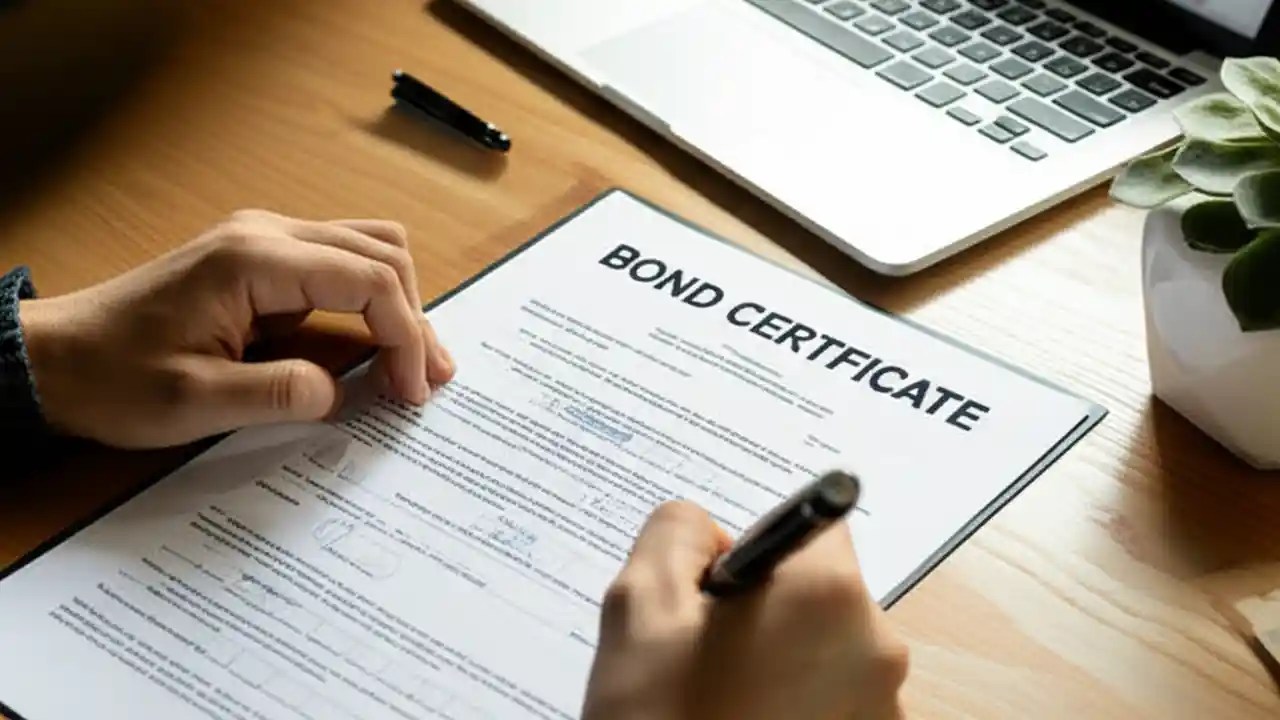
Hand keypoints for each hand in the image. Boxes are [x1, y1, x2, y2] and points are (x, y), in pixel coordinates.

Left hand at [19, 209, 453, 448]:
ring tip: (416, 362)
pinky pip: (338, 266)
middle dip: (416, 316)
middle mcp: (266, 234)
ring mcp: (264, 241)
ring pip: (367, 249)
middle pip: (380, 251)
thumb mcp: (192, 402)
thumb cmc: (112, 377)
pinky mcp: (261, 261)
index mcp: (254, 260)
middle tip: (429, 380)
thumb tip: (339, 394)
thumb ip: (276, 396)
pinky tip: (377, 344)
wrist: (55, 358)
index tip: (412, 392)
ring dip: (399, 303)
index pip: (368, 278)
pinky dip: (370, 301)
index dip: (406, 335)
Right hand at [582, 501, 907, 719]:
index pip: (813, 525)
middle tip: (701, 658)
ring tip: (717, 707)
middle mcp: (877, 650)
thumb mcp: (639, 608)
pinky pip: (833, 705)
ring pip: (826, 653)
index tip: (715, 596)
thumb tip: (711, 535)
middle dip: (765, 612)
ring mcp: (884, 712)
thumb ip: (675, 532)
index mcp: (827, 597)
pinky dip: (793, 709)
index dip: (757, 550)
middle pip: (821, 593)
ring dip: (779, 665)